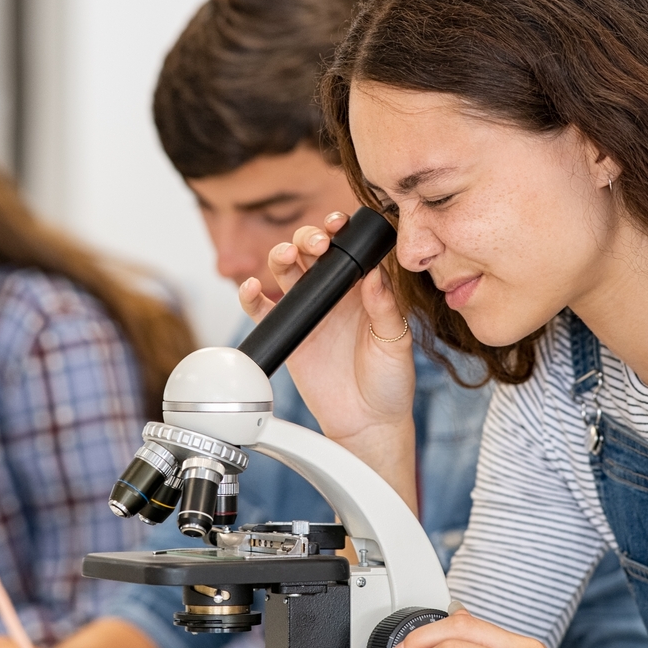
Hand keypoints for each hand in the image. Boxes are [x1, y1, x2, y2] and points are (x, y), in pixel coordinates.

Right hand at [238, 212, 418, 505]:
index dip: (339, 230)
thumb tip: (375, 276)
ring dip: (281, 257)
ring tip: (284, 258)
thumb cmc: (389, 381)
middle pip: (310, 252)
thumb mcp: (396, 341)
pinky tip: (252, 288)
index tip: (337, 224)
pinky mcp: (289, 334)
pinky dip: (251, 296)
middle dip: (307, 239)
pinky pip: (264, 309)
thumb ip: (385, 308)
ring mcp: (309, 312)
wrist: (367, 423)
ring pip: (286, 272)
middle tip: (315, 245)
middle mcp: (333, 295)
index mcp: (362, 289)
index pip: (346, 249)